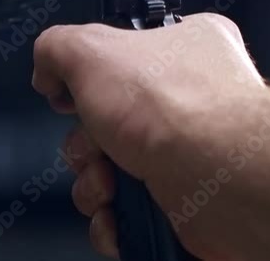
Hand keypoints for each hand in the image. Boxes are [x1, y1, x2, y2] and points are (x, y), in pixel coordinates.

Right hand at [32, 14, 267, 258]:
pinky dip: (114, 224)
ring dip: (93, 186)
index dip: (88, 80)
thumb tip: (47, 73)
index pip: (120, 59)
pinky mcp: (187, 206)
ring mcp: (190, 156)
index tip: (74, 94)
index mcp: (181, 48)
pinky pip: (131, 219)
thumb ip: (56, 47)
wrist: (222, 177)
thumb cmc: (177, 107)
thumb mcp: (90, 48)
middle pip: (105, 125)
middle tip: (96, 145)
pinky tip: (119, 215)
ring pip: (112, 175)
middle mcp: (189, 101)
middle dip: (84, 146)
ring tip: (109, 185)